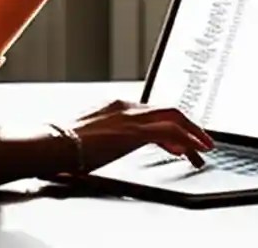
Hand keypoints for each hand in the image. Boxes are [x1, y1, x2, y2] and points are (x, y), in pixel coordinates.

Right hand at [64, 99, 213, 172]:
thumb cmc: (62, 145)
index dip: (170, 125)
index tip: (179, 140)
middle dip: (188, 125)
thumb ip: (102, 139)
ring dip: (193, 132)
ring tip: (204, 147)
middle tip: (201, 140)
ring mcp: (131, 117)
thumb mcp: (88, 137)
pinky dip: (187, 139)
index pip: (151, 112)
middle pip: (168, 110)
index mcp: (114, 106)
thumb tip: (101, 151)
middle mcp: (126, 106)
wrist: (52, 144)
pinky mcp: (135, 131)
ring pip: (174, 117)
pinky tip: (194, 150)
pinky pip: (171, 131)